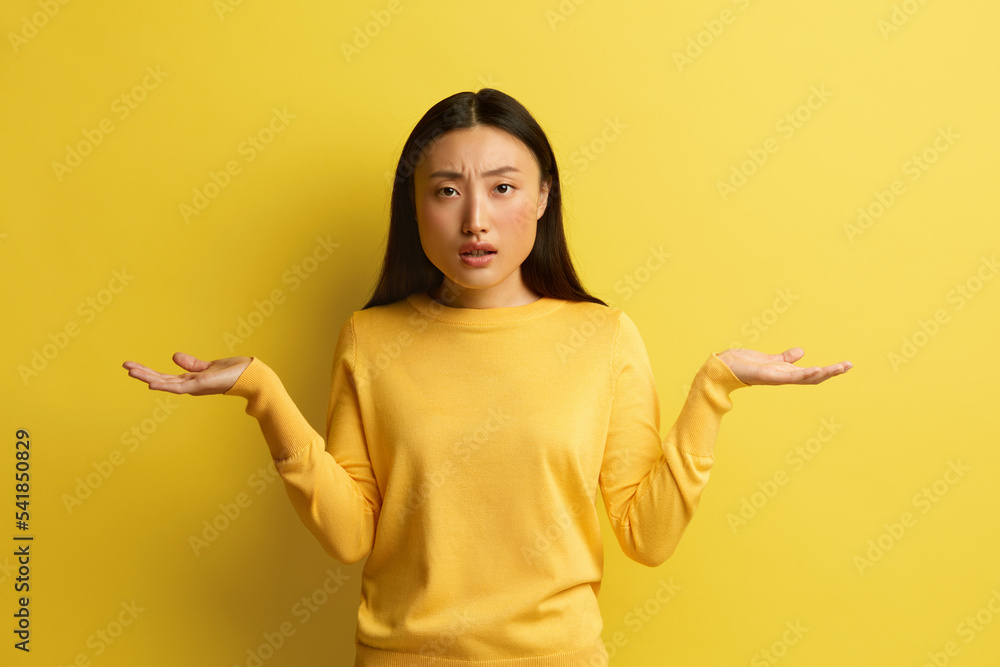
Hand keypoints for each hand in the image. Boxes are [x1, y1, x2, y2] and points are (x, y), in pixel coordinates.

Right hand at [122, 353, 251, 395]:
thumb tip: (173, 356)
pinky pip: (178, 387)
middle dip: (143, 373)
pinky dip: (164, 386)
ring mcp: (194, 387)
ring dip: (147, 378)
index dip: (148, 372)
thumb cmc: (232, 372)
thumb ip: (191, 364)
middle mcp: (189, 386)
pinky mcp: (200, 385)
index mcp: (190, 380)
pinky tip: (151, 384)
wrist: (250, 376)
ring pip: (165, 383)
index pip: (164, 377)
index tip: (132, 366)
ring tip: (131, 371)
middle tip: (124, 366)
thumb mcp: (207, 366)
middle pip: (161, 380)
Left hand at [715, 347, 851, 385]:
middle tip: (849, 365)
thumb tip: (802, 352)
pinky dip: (804, 374)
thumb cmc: (744, 364)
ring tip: (839, 368)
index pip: (812, 374)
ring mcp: (777, 378)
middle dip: (832, 373)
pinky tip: (816, 368)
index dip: (829, 371)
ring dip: (823, 373)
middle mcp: (783, 377)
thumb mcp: (770, 359)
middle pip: (814, 378)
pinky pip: (790, 377)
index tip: (845, 365)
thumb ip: (785, 358)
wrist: (723, 368)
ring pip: (805, 378)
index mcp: (786, 373)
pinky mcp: (768, 376)